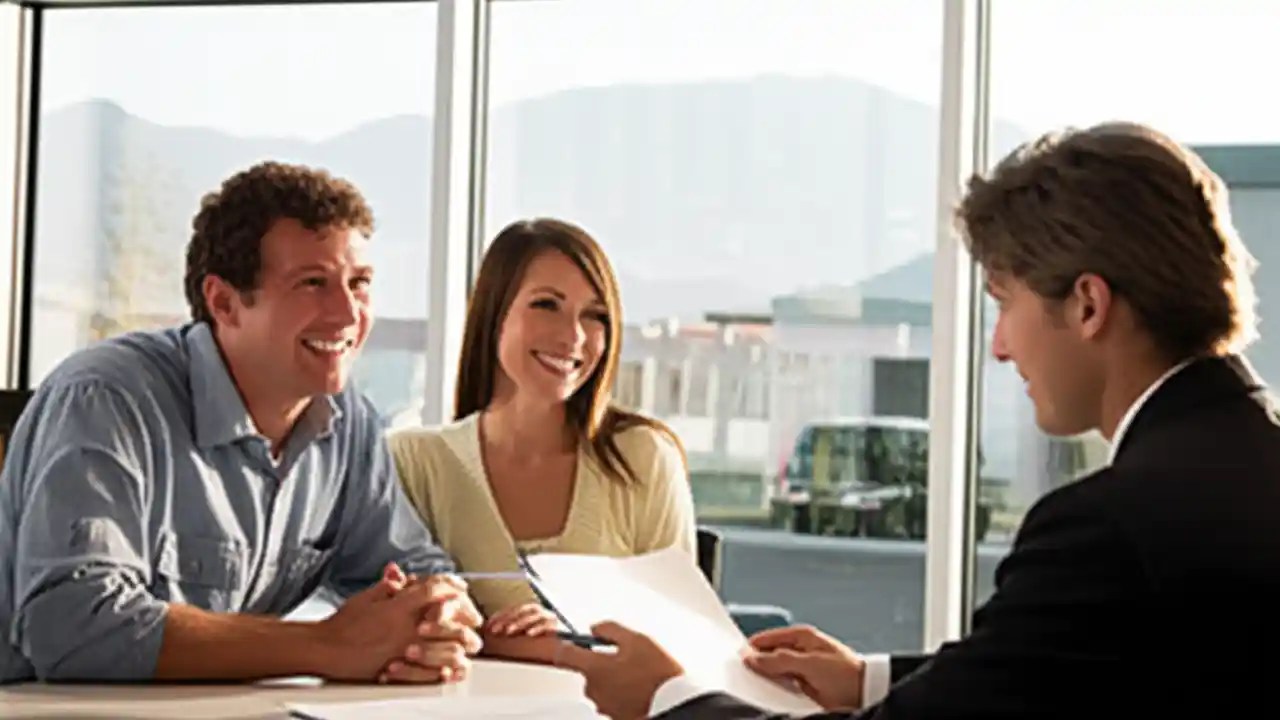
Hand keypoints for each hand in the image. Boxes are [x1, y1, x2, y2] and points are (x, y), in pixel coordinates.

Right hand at [315, 568, 466, 681]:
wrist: (325, 650)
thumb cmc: (342, 625)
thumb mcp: (366, 597)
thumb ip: (388, 586)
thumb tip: (400, 573)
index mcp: (399, 606)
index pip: (436, 589)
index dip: (452, 585)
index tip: (461, 586)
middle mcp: (406, 626)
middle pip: (451, 615)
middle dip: (466, 611)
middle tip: (472, 613)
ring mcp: (407, 648)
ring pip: (449, 643)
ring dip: (463, 639)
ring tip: (469, 638)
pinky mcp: (403, 668)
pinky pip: (434, 668)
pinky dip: (448, 663)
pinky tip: (454, 660)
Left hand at [484, 603, 559, 637]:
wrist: (567, 650)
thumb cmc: (544, 644)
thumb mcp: (526, 637)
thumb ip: (513, 633)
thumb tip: (493, 634)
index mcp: (533, 612)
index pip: (514, 609)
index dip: (501, 615)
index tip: (489, 625)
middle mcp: (542, 612)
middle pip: (523, 610)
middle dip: (508, 618)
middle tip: (496, 630)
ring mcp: (551, 618)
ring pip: (535, 615)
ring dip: (520, 622)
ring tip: (509, 631)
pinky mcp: (559, 627)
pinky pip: (549, 625)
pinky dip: (539, 628)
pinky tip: (530, 634)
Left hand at [555, 621, 682, 719]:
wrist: (673, 704)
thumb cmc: (657, 673)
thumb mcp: (636, 639)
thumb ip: (610, 629)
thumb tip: (595, 628)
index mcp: (593, 668)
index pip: (563, 654)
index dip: (567, 644)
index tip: (573, 641)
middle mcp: (593, 689)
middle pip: (587, 670)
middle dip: (601, 662)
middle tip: (625, 658)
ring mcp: (602, 705)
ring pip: (601, 685)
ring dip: (613, 678)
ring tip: (638, 674)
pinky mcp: (613, 716)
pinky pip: (612, 699)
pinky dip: (621, 693)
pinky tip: (639, 688)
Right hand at [743, 625, 865, 710]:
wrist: (867, 694)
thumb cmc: (847, 674)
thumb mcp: (810, 664)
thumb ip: (780, 660)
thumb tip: (754, 657)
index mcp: (802, 636)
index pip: (767, 639)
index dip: (752, 648)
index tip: (739, 660)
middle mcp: (801, 649)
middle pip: (770, 655)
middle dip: (760, 664)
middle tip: (749, 675)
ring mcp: (803, 667)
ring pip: (776, 671)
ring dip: (770, 678)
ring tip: (763, 686)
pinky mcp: (806, 684)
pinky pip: (785, 684)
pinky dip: (779, 688)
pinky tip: (776, 693)